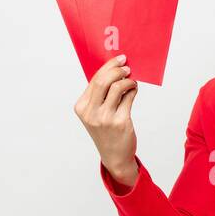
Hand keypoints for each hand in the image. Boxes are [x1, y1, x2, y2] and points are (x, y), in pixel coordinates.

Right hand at [75, 54, 137, 184]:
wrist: (115, 155)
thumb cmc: (106, 131)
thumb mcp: (96, 113)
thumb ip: (101, 94)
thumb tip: (116, 70)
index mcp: (81, 107)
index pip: (94, 80)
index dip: (108, 67)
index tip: (119, 60)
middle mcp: (91, 112)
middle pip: (104, 81)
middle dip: (117, 70)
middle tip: (127, 68)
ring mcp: (105, 118)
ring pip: (117, 87)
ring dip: (127, 81)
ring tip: (132, 82)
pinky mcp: (120, 122)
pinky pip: (128, 98)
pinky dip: (133, 90)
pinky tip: (133, 90)